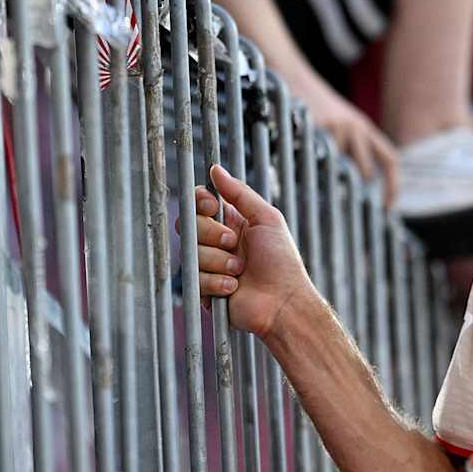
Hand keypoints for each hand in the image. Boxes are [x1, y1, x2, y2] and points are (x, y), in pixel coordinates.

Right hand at [194, 164, 319, 338]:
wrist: (283, 302)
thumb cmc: (282, 261)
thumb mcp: (267, 219)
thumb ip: (240, 193)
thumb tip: (215, 169)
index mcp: (231, 222)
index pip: (198, 203)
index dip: (199, 203)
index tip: (211, 207)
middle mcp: (216, 242)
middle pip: (189, 226)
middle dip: (213, 235)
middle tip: (235, 245)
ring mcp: (209, 266)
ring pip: (192, 253)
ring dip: (220, 262)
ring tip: (241, 271)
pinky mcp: (203, 289)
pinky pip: (194, 279)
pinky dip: (217, 282)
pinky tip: (234, 288)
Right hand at [303, 82, 399, 205]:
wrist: (295, 77)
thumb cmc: (317, 107)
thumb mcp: (343, 123)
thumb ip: (352, 147)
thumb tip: (354, 181)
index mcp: (366, 128)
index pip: (390, 160)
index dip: (393, 184)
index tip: (388, 206)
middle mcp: (358, 127)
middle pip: (365, 171)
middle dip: (355, 185)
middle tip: (344, 196)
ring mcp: (340, 127)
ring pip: (338, 166)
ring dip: (328, 171)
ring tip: (315, 158)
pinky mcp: (320, 127)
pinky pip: (317, 157)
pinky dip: (310, 159)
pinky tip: (302, 147)